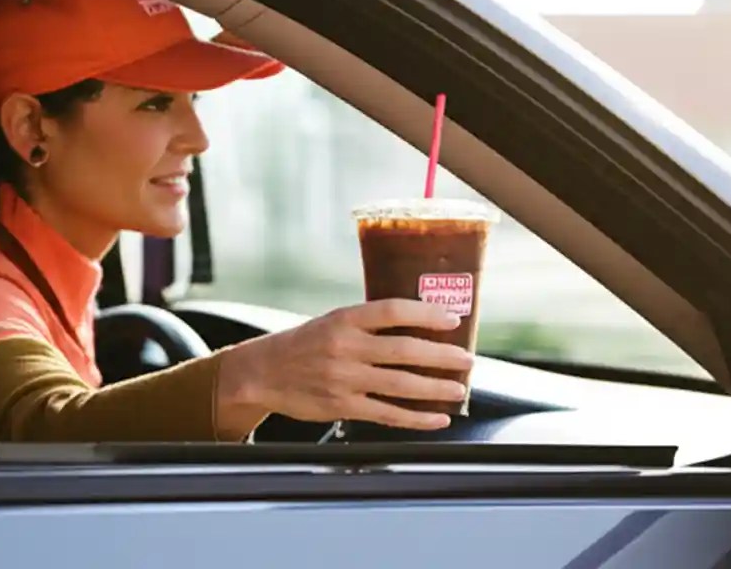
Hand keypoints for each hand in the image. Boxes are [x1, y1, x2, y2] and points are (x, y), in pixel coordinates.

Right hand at [216, 299, 472, 430]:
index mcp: (345, 319)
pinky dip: (416, 418)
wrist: (262, 372)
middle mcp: (345, 347)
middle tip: (467, 359)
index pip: (393, 311)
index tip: (452, 320)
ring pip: (399, 385)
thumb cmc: (306, 343)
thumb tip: (422, 324)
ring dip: (435, 388)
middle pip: (403, 350)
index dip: (426, 314)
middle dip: (441, 356)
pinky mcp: (342, 406)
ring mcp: (344, 379)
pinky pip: (386, 414)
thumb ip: (371, 323)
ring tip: (458, 389)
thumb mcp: (334, 321)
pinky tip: (437, 418)